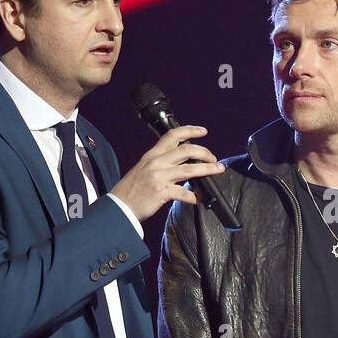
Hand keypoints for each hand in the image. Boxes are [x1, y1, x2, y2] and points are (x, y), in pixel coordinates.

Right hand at [110, 125, 224, 222]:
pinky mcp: (161, 192)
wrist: (119, 207)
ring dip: (208, 169)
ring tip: (218, 170)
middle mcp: (156, 162)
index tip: (203, 131)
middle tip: (214, 158)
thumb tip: (181, 163)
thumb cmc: (131, 190)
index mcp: (152, 155)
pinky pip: (184, 193)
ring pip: (190, 169)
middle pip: (187, 150)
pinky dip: (194, 196)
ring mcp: (159, 177)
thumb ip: (160, 163)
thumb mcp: (143, 169)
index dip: (190, 130)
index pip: (172, 135)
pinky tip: (199, 199)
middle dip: (205, 152)